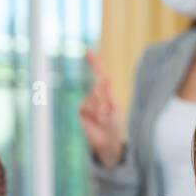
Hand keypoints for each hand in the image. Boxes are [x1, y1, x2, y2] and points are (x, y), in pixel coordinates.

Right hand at [78, 50, 123, 166]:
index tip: (88, 51)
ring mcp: (87, 102)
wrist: (105, 143)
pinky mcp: (80, 110)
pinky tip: (96, 122)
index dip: (95, 62)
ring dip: (99, 110)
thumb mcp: (115, 110)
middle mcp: (96, 95)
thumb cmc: (113, 127)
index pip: (100, 74)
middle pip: (98, 88)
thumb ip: (109, 95)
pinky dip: (93, 114)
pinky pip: (85, 106)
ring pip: (92, 98)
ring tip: (103, 121)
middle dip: (104, 101)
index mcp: (107, 93)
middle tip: (108, 116)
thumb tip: (105, 79)